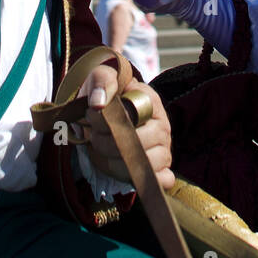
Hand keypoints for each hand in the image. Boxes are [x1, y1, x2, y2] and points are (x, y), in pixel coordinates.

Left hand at [79, 63, 172, 189]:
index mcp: (152, 102)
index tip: (92, 116)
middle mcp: (162, 126)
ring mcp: (164, 148)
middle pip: (137, 146)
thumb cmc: (106, 94)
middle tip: (93, 135)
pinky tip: (123, 169)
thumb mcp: (101, 77)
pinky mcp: (163, 168)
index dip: (107, 122)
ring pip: (145, 166)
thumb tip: (99, 104)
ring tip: (103, 150)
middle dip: (106, 144)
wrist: (107, 110)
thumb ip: (101, 82)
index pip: (133, 119)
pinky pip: (161, 180)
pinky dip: (141, 179)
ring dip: (116, 163)